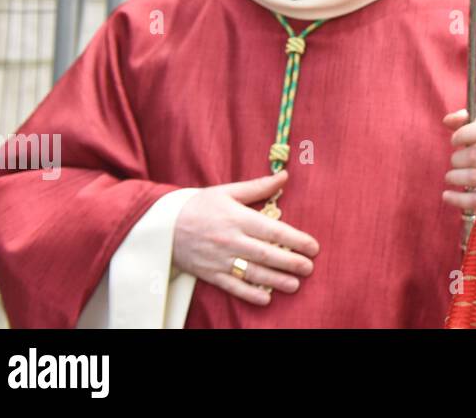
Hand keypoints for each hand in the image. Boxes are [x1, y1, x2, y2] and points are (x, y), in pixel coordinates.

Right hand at [172, 170, 319, 306]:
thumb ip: (258, 187)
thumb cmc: (200, 205)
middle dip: (291, 262)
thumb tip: (285, 176)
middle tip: (310, 268)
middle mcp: (230, 240)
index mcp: (237, 218)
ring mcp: (219, 259)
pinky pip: (232, 286)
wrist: (162, 225)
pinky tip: (266, 299)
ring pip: (252, 273)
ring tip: (295, 285)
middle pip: (266, 254)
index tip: (313, 246)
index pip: (273, 230)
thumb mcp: (228, 191)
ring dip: (275, 280)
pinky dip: (249, 294)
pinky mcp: (209, 273)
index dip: (295, 239)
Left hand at [443, 110, 475, 213]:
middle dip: (457, 158)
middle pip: (472, 155)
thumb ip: (471, 122)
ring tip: (451, 176)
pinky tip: (447, 195)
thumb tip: (447, 120)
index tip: (455, 140)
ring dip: (454, 177)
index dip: (463, 134)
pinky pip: (473, 201)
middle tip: (456, 160)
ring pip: (470, 177)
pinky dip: (456, 198)